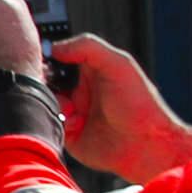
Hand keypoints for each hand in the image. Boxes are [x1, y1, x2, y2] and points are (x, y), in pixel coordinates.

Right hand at [51, 35, 191, 183]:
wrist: (146, 144)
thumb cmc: (140, 103)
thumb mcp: (119, 65)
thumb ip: (88, 48)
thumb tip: (55, 48)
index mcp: (91, 69)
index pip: (59, 58)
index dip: (49, 60)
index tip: (46, 64)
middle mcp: (80, 89)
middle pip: (47, 82)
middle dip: (48, 85)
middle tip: (60, 90)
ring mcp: (74, 112)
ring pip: (45, 104)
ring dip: (55, 105)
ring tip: (72, 110)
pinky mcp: (69, 134)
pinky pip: (50, 126)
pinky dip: (59, 123)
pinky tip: (77, 125)